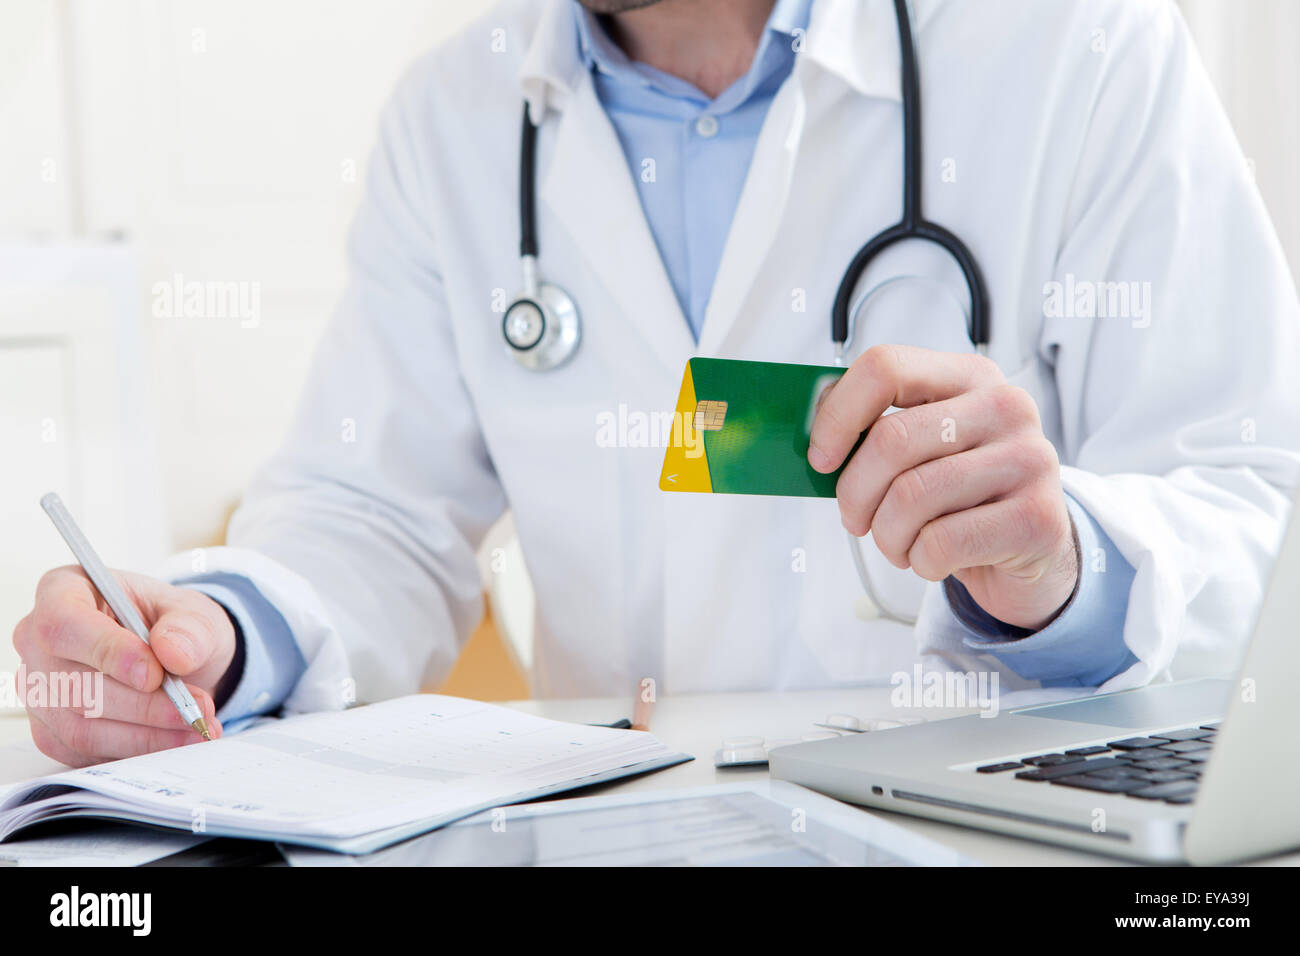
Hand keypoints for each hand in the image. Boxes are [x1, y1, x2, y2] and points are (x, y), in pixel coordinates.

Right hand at [12, 567, 234, 765]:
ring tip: (195, 727)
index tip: (154, 673)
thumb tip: (174, 652)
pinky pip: (85, 752)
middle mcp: (37, 642)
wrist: (174, 656)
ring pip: (80, 726)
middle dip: (143, 705)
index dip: (106, 652)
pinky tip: (176, 740)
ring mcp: (39, 690)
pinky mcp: (51, 730)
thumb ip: (190, 628)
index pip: (64, 624)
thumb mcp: (194, 612)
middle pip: (73, 684)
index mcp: (63, 592)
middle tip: (195, 710)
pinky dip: (136, 750)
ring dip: (144, 735)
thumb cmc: (171, 623)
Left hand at [809, 344, 1077, 629]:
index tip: (821, 459)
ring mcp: (1030, 459)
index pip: (885, 368)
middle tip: (855, 518)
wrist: (1029, 549)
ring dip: (887, 535)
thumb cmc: (959, 496)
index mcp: (969, 376)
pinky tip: (933, 558)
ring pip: (912, 496)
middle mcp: (1006, 406)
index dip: (838, 415)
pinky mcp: (1037, 517)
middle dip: (855, 492)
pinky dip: (919, 561)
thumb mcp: (922, 451)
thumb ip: (873, 432)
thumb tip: (812, 438)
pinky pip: (940, 543)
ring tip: (898, 542)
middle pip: (893, 439)